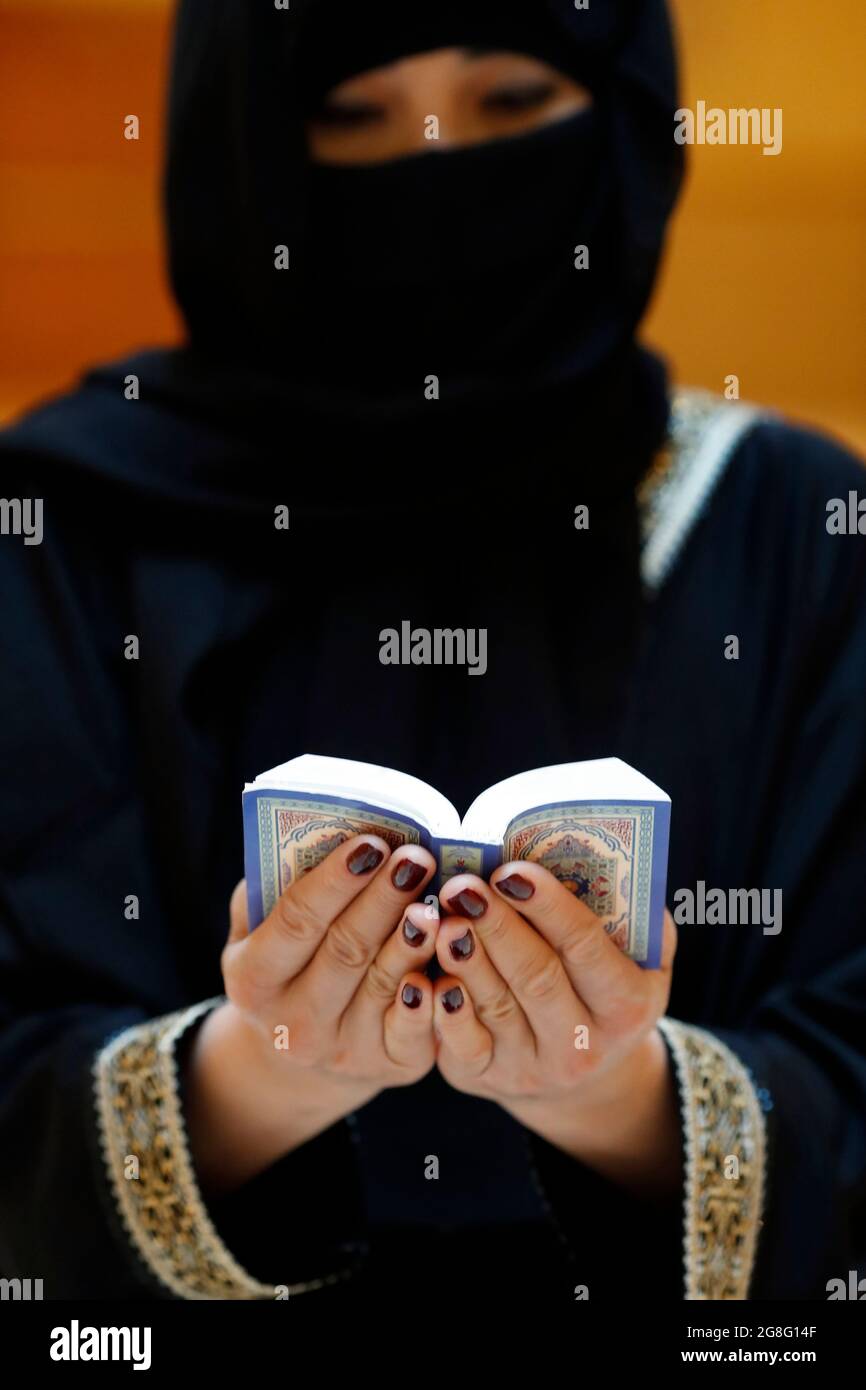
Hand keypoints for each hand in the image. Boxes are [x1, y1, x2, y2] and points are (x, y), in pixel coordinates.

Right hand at [185, 834, 438, 1192]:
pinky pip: (417, 1031)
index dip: (335, 881)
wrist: (306, 1040)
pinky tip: (452, 958)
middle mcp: (292, 1022)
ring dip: (415, 940)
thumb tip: (319, 837)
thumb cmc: (292, 957)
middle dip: (383, 900)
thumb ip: (277, 888)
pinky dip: (436, 996)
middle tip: (416, 858)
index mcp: (254, 979)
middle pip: (345, 950)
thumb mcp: (262, 928)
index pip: (296, 921)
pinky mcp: (390, 1066)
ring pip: (384, 985)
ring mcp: (342, 1050)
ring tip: (438, 901)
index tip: (371, 842)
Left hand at [431, 865, 679, 1193]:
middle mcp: (585, 1044)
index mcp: (627, 1005)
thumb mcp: (634, 958)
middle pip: (536, 977)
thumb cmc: (600, 984)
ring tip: (441, 918)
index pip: (585, 946)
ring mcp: (533, 1067)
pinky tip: (425, 975)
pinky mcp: (486, 1077)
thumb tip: (591, 852)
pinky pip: (462, 1045)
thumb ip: (624, 914)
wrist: (580, 1068)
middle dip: (496, 927)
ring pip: (494, 1005)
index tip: (510, 871)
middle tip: (462, 886)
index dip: (547, 907)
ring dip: (465, 958)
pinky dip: (444, 1009)